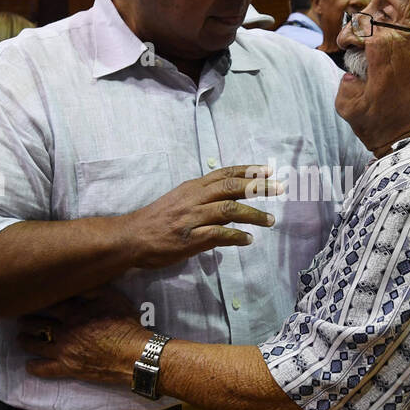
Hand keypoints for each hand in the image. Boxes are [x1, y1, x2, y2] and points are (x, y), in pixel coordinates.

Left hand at [18, 289, 150, 383]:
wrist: (134, 354)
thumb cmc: (126, 325)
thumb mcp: (113, 298)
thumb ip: (93, 288)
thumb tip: (78, 278)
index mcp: (74, 312)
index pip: (49, 304)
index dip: (38, 301)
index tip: (29, 299)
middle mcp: (65, 330)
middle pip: (39, 324)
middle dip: (27, 321)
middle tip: (20, 320)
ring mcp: (65, 350)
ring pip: (38, 345)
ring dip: (26, 341)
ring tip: (20, 338)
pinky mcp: (69, 368)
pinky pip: (46, 369)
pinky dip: (35, 367)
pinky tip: (28, 365)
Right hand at [128, 165, 284, 269]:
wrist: (130, 238)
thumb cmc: (155, 221)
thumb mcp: (179, 200)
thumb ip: (201, 197)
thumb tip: (228, 199)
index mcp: (192, 188)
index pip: (224, 173)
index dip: (248, 170)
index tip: (268, 169)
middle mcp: (193, 199)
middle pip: (231, 187)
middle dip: (258, 186)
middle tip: (280, 188)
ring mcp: (191, 219)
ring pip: (229, 210)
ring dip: (253, 214)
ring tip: (270, 220)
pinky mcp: (189, 239)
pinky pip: (218, 234)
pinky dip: (236, 236)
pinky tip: (248, 240)